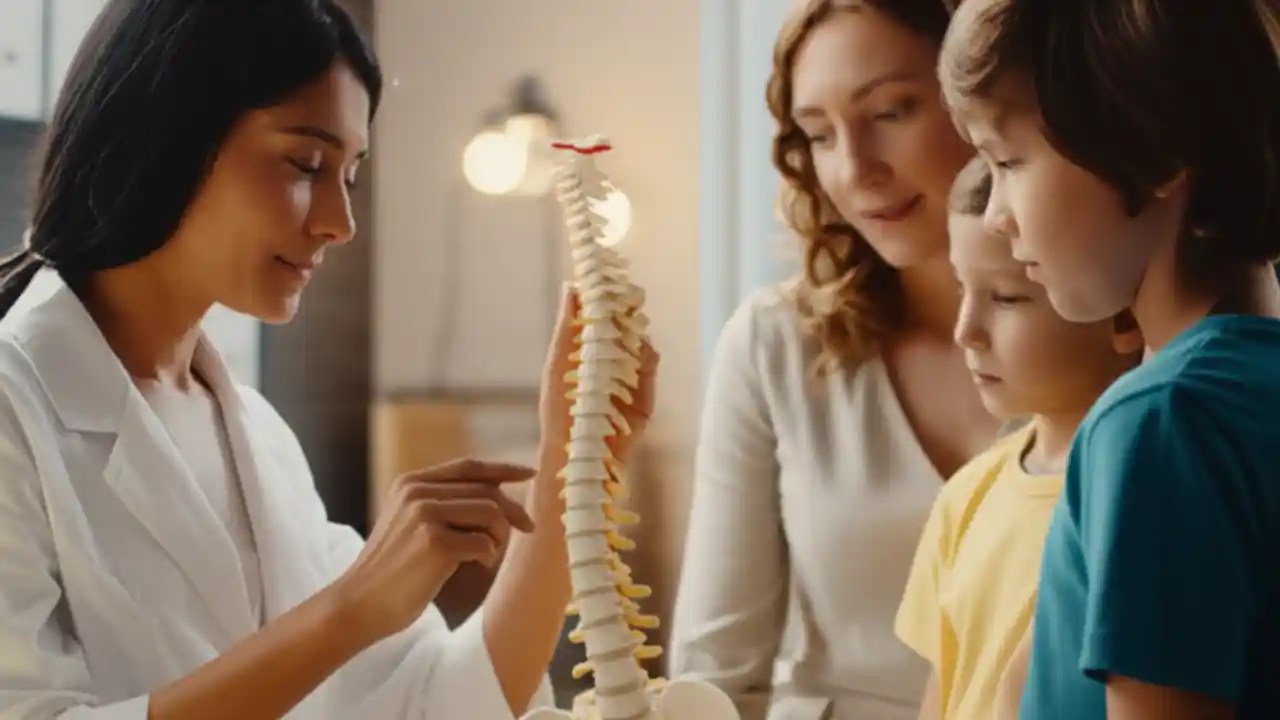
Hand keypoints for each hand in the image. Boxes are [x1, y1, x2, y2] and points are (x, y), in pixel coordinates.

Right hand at [332, 459, 535, 644]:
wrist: (359, 604)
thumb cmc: (393, 571)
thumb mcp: (410, 523)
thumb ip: (442, 503)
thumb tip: (496, 495)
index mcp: (410, 483)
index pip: (468, 467)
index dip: (503, 469)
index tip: (530, 473)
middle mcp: (417, 492)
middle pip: (486, 491)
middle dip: (513, 511)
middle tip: (528, 529)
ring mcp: (424, 515)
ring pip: (491, 513)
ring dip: (499, 537)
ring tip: (484, 556)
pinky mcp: (434, 542)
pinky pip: (485, 543)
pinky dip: (488, 557)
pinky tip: (474, 567)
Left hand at [537, 284, 658, 471]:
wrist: (576, 454)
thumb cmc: (559, 409)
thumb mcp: (559, 361)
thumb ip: (568, 326)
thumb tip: (572, 286)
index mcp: (586, 352)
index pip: (602, 319)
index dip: (609, 300)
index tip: (611, 282)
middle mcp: (609, 363)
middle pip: (625, 329)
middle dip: (628, 313)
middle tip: (629, 299)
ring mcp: (629, 379)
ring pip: (640, 345)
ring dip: (637, 333)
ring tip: (630, 325)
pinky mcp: (645, 397)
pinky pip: (650, 367)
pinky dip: (646, 357)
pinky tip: (639, 350)